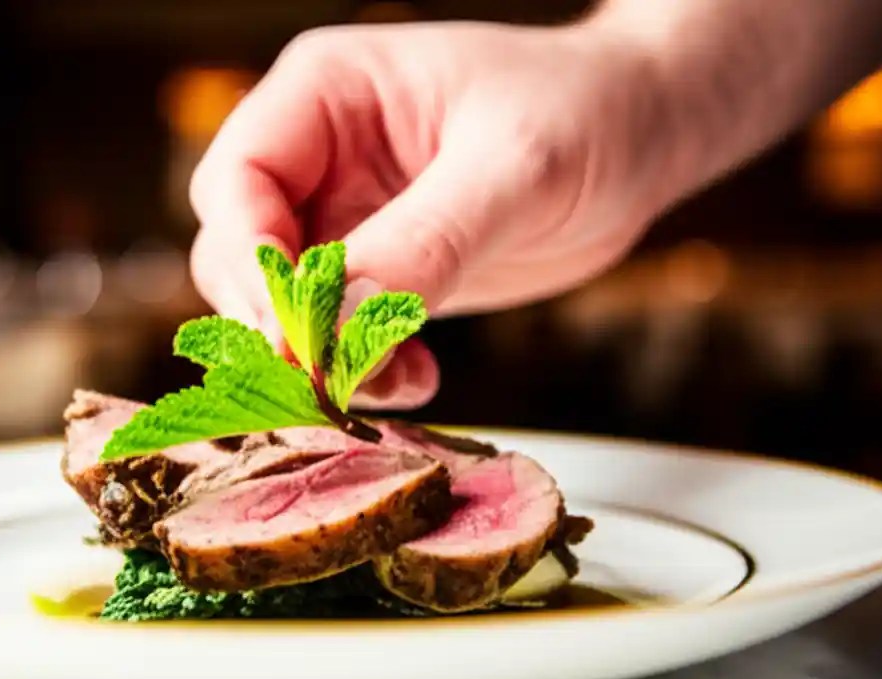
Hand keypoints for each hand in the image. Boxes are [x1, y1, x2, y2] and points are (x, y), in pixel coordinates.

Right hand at [189, 21, 685, 408]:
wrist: (643, 134)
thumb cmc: (586, 109)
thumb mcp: (513, 166)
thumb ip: (425, 243)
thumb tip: (338, 326)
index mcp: (325, 92)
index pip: (238, 180)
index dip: (249, 259)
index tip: (292, 331)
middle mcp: (318, 154)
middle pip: (239, 249)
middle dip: (276, 321)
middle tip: (326, 381)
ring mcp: (345, 216)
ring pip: (281, 305)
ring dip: (320, 358)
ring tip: (390, 383)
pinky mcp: (379, 270)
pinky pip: (337, 334)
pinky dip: (362, 370)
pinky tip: (415, 378)